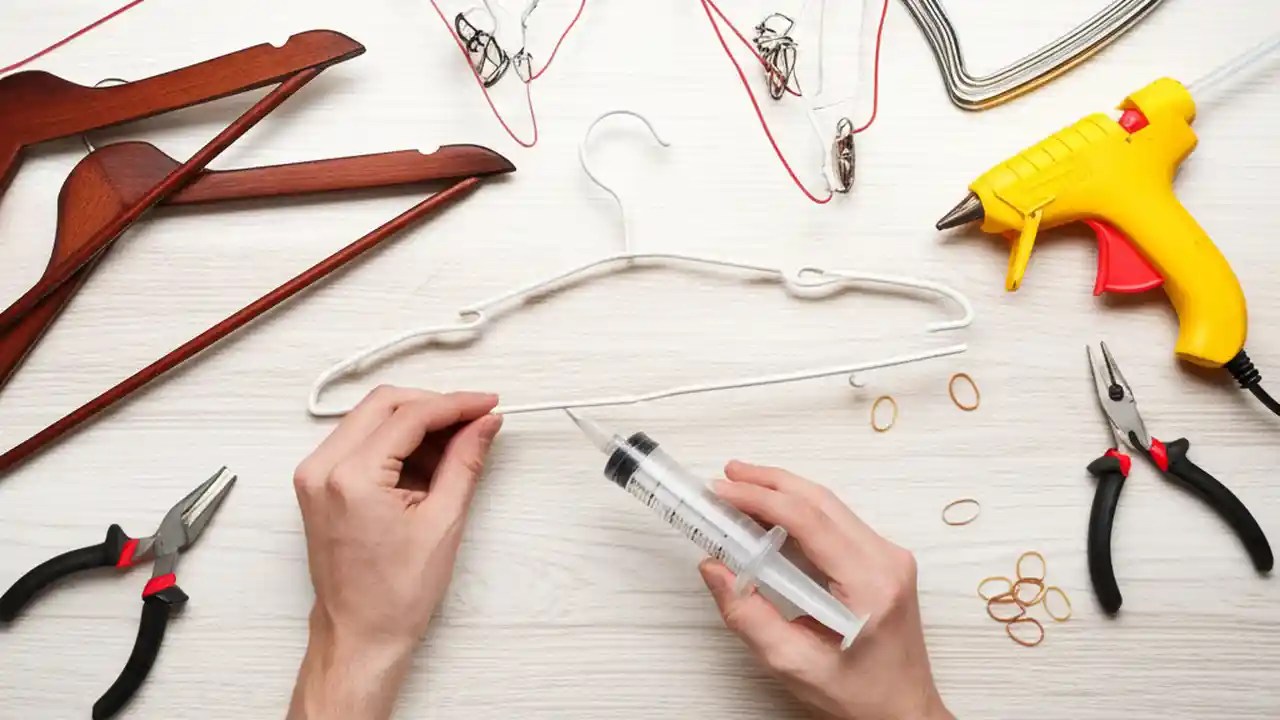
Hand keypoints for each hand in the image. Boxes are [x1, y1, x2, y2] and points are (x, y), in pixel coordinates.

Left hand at [288, 387, 502, 719]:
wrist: (360, 635)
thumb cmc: (394, 596)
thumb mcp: (443, 522)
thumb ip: (465, 461)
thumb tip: (484, 424)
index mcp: (351, 478)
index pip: (409, 416)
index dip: (455, 404)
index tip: (486, 404)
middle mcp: (322, 469)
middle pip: (384, 404)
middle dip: (434, 406)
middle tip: (474, 419)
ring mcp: (314, 475)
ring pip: (370, 418)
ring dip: (415, 423)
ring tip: (455, 447)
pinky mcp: (318, 484)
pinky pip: (359, 441)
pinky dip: (395, 442)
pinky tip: (427, 462)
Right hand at [700, 461, 951, 719]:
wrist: (903, 711)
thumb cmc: (860, 696)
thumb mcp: (793, 664)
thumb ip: (747, 615)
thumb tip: (714, 569)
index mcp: (869, 586)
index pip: (809, 521)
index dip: (761, 499)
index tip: (723, 492)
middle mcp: (887, 561)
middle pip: (821, 501)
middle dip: (769, 482)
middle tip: (726, 477)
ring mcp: (889, 557)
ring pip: (829, 505)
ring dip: (784, 492)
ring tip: (741, 486)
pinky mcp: (883, 560)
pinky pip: (837, 521)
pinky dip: (800, 511)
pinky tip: (771, 513)